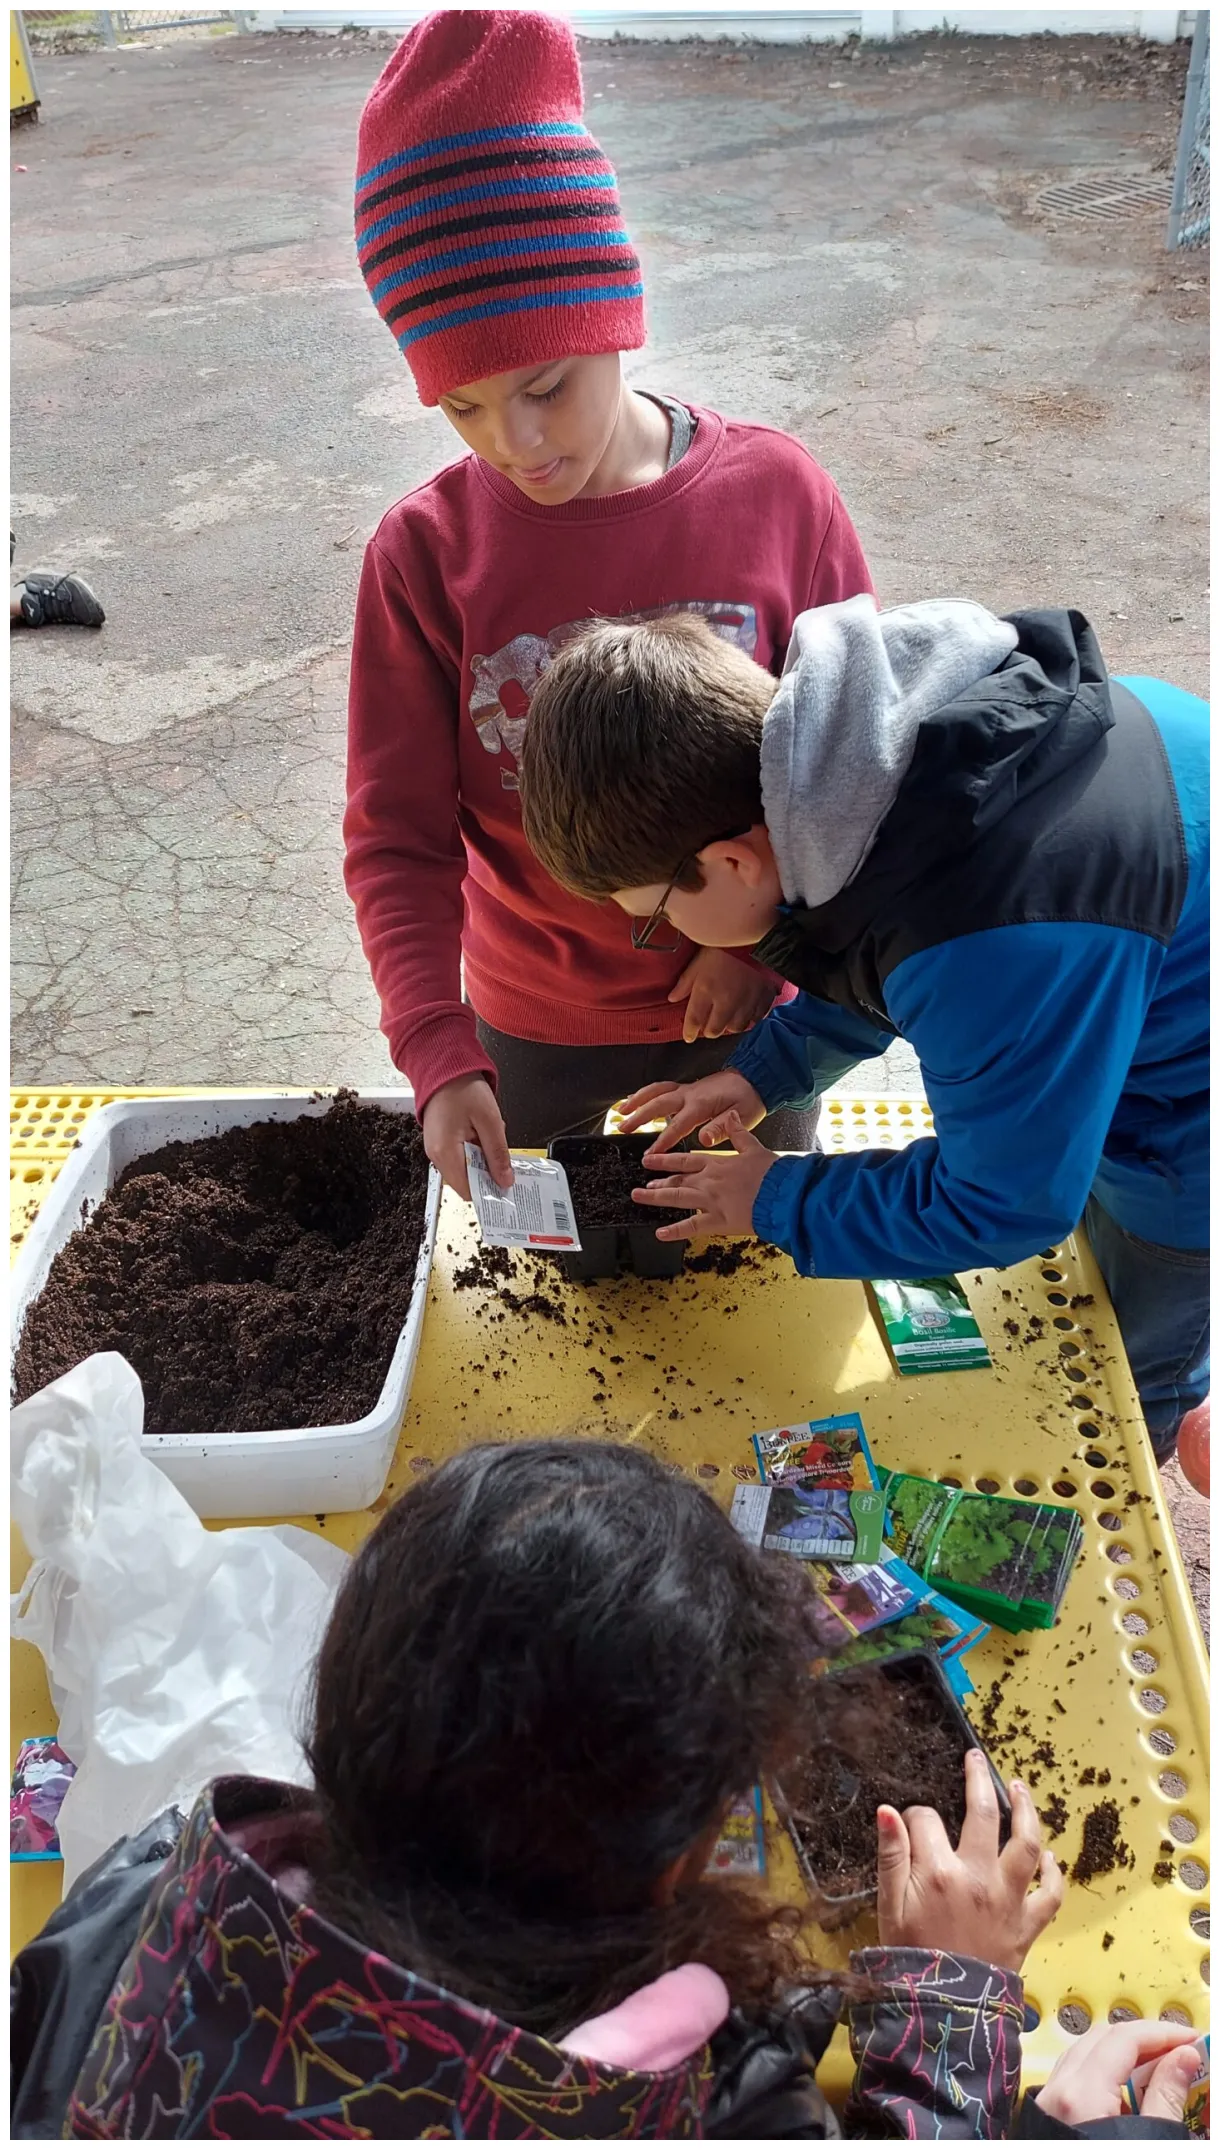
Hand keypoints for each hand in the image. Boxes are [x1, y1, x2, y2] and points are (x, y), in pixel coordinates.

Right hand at [420, 1074, 512, 1202]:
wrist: (444, 1067)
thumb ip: (498, 1154)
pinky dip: (475, 1152)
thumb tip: (505, 1180)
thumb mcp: (489, 1121)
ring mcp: (436, 1149)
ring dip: (482, 1162)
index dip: (488, 1191)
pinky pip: (460, 1157)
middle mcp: (436, 1155)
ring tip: (491, 1139)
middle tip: (504, 1158)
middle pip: (466, 1182)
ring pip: (464, 1170)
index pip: (468, 1190)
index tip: (506, 1185)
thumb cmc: (462, 1088)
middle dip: (487, 1174)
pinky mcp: (439, 1142)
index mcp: (446, 1152)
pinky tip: (482, 1135)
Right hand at [616, 1070, 765, 1157]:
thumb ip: (721, 1127)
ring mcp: (687, 1089)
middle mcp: (691, 1094)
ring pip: (656, 1092)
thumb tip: (704, 1138)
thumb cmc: (749, 1099)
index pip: (677, 1125)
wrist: (754, 1080)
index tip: (651, 1154)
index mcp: (702, 1103)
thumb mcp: (744, 1117)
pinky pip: (661, 1088)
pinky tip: (636, 1100)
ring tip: (620, 1111)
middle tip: (623, 1128)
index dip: (663, 1140)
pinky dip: (646, 1093)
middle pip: (658, 1104)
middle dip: (639, 1116)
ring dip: (637, 1100)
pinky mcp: (687, 1088)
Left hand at [631, 1113, 776, 1240]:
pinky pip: (691, 1227)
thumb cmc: (773, 1173)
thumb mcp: (755, 1147)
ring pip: (677, 1199)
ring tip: (640, 1198)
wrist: (782, 1194)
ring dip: (656, 1198)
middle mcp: (709, 1181)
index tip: (649, 1160)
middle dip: (658, 1182)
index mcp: (718, 1163)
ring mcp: (711, 1201)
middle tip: (643, 1184)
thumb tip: (731, 1116)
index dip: (665, 1160)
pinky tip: (660, 1233)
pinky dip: (674, 1231)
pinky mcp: (718, 1221)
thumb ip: (739, 1133)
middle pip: (677, 1180)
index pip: (685, 1160)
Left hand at [668, 946, 775, 1044]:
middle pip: (715, 1030)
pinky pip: (756, 1019)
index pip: (694, 1020)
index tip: (688, 1036)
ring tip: (727, 1018)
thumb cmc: (724, 946)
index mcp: (706, 990)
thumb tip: (672, 998)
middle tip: (708, 1023)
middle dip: (709, 1029)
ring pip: (735, 1028)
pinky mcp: (764, 999)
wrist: (756, 936)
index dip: (689, 1032)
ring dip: (729, 1026)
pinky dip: (749, 1019)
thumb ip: (685, 983)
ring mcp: (747, 1002)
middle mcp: (726, 1002)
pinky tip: (745, 1012)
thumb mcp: (698, 961)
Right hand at [876, 1749, 1062, 1974]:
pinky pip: (1050, 1894)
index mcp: (938, 1871)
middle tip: (976, 1759)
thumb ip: (891, 1857)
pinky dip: (1054, 1873)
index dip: (915, 1817)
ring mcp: (1008, 1899)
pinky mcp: (1028, 1924)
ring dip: (1026, 1811)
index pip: (926, 1820)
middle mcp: (978, 1876)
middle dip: (978, 1779)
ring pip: (1026, 1844)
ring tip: (1020, 1788)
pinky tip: (1049, 1856)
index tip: (910, 1825)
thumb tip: (888, 1810)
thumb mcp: (889, 1908)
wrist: (945, 2013)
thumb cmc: (911, 1958)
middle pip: (983, 1813)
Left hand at [1036, 2019, 1201, 2125]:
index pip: (1125, 2039)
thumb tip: (1184, 2056)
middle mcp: (1058, 2090)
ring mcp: (1048, 2100)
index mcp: (1082, 2096)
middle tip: (1179, 2049)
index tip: (1191, 2039)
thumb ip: (1166, 2096)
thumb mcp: (1151, 2140)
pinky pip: (1074, 2073)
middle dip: (1144, 2037)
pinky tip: (1127, 2083)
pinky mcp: (1046, 2112)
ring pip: (1085, 2051)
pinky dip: (1102, 2068)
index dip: (1162, 2033)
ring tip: (1159, 2063)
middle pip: (1103, 2037)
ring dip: (1123, 2050)